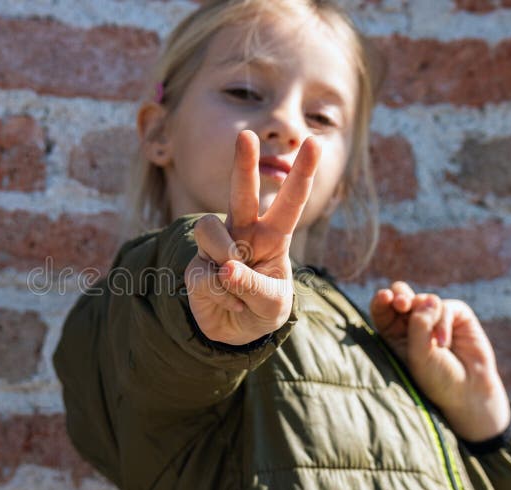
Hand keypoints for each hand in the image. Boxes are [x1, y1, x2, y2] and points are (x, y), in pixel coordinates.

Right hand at [184, 130, 319, 345]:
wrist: (235, 333)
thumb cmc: (263, 309)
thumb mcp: (272, 304)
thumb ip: (254, 286)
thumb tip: (225, 267)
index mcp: (274, 236)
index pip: (290, 201)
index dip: (302, 173)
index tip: (314, 143)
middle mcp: (244, 232)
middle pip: (241, 192)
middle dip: (243, 163)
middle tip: (246, 135)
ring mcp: (217, 246)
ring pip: (209, 229)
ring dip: (224, 255)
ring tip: (233, 282)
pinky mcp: (196, 265)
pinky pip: (202, 271)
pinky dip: (218, 293)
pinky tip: (226, 300)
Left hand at [370, 282, 510, 441]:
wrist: (467, 392)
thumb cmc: (435, 378)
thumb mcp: (418, 352)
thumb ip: (418, 324)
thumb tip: (430, 299)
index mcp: (393, 331)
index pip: (383, 308)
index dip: (382, 299)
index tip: (385, 297)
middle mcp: (412, 322)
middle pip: (401, 293)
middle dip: (400, 295)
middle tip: (401, 303)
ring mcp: (434, 317)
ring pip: (424, 299)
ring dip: (428, 319)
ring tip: (436, 345)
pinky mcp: (456, 316)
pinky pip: (446, 307)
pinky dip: (443, 323)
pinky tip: (444, 343)